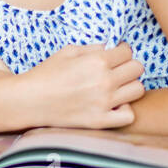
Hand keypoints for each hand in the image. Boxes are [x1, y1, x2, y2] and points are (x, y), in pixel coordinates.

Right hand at [16, 42, 144, 128]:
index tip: (117, 54)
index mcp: (96, 61)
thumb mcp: (66, 52)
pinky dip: (125, 109)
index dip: (122, 51)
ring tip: (116, 86)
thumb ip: (91, 48)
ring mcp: (104, 102)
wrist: (29, 100)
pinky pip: (129, 115)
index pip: (127, 52)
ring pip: (138, 90)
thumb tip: (109, 48)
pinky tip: (114, 104)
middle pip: (137, 69)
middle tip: (117, 69)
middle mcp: (104, 81)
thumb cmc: (45, 73)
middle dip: (128, 66)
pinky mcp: (101, 120)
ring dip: (129, 86)